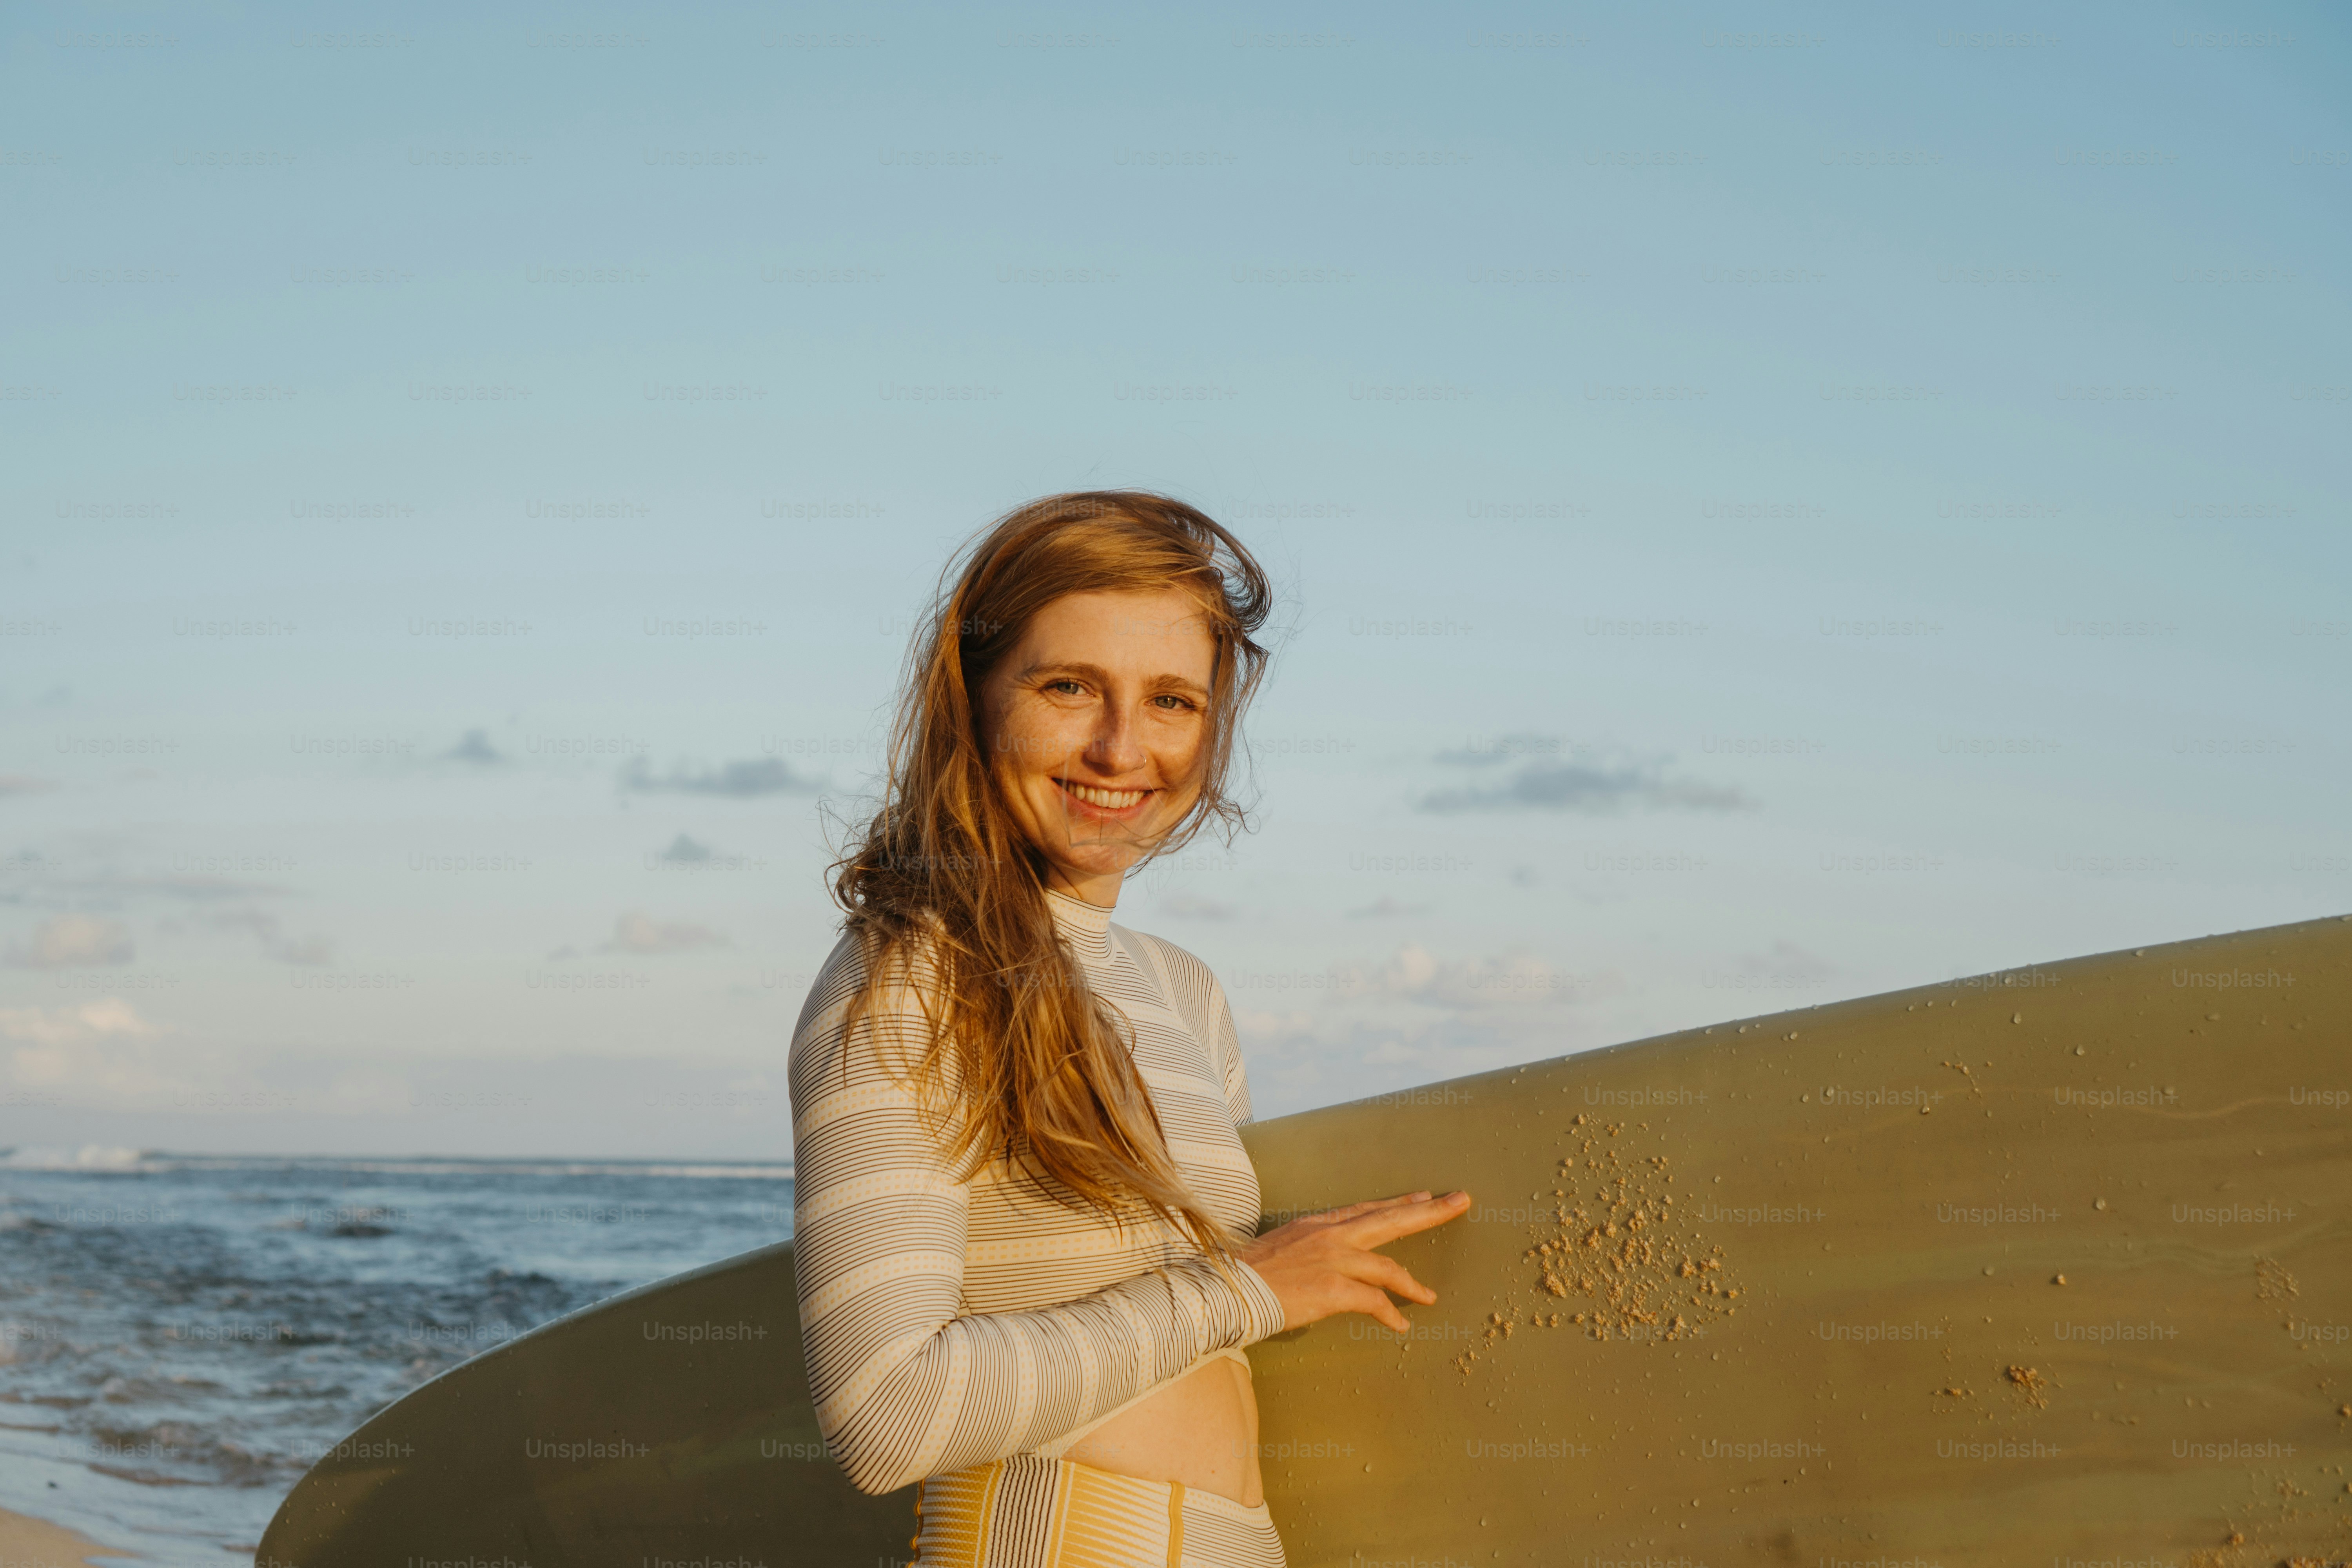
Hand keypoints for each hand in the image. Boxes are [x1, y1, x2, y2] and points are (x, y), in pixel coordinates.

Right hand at [1235, 1190, 1470, 1332]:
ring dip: (1412, 1283)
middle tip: (1459, 1201)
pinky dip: (1390, 1312)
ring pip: (1388, 1265)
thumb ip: (1304, 1252)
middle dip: (1428, 1212)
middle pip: (1389, 1219)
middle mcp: (1329, 1236)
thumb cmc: (1244, 1276)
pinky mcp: (1333, 1288)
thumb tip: (1316, 1266)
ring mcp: (1332, 1260)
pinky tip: (1400, 1324)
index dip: (1396, 1205)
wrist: (1224, 1289)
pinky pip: (1374, 1301)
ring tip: (1429, 1296)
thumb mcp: (1279, 1250)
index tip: (1421, 1198)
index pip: (1364, 1211)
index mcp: (1315, 1225)